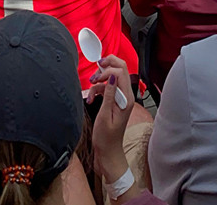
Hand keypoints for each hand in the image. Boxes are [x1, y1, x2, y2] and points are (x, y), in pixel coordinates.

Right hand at [88, 56, 136, 188]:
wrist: (108, 150)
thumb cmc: (106, 137)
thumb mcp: (105, 115)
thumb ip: (109, 94)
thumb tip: (112, 76)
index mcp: (126, 99)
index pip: (121, 72)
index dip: (107, 70)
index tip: (96, 79)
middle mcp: (126, 96)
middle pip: (120, 69)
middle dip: (106, 67)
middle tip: (94, 74)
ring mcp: (121, 97)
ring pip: (111, 77)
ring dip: (99, 81)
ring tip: (90, 91)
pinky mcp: (115, 100)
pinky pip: (107, 87)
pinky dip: (97, 89)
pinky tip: (91, 98)